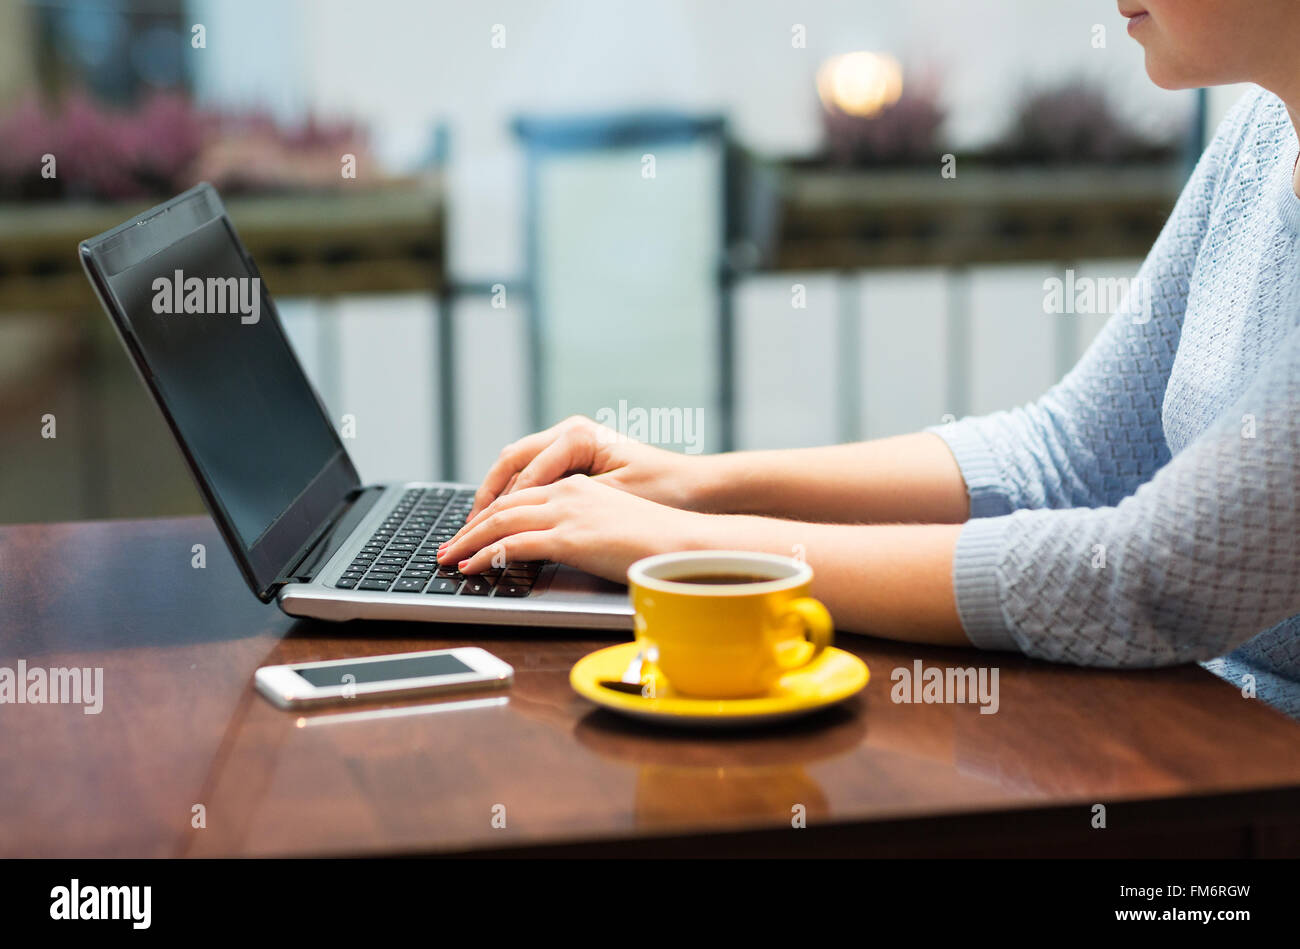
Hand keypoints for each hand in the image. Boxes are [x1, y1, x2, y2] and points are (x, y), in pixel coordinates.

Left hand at [439, 474, 707, 582]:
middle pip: (502, 504)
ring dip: (469, 541)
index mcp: (578, 485)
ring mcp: (568, 512)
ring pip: (501, 521)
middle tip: (446, 546)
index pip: (520, 494)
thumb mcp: (612, 523)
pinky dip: (487, 556)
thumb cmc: (659, 539)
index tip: (470, 531)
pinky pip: (515, 543)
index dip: (489, 512)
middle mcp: (568, 491)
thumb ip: (581, 527)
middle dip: (469, 527)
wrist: (687, 542)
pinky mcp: (571, 536)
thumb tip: (558, 546)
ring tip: (449, 559)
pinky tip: (473, 568)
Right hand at [466, 415, 699, 520]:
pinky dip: (513, 496)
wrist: (696, 485)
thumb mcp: (613, 501)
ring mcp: (569, 442)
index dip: (499, 508)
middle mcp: (568, 432)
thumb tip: (522, 522)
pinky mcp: (573, 457)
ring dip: (495, 498)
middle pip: (509, 463)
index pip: (524, 474)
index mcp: (577, 436)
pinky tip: (501, 520)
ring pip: (515, 466)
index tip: (480, 536)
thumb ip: (567, 507)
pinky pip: (531, 473)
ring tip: (474, 530)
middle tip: (463, 534)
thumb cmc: (664, 491)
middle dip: (485, 500)